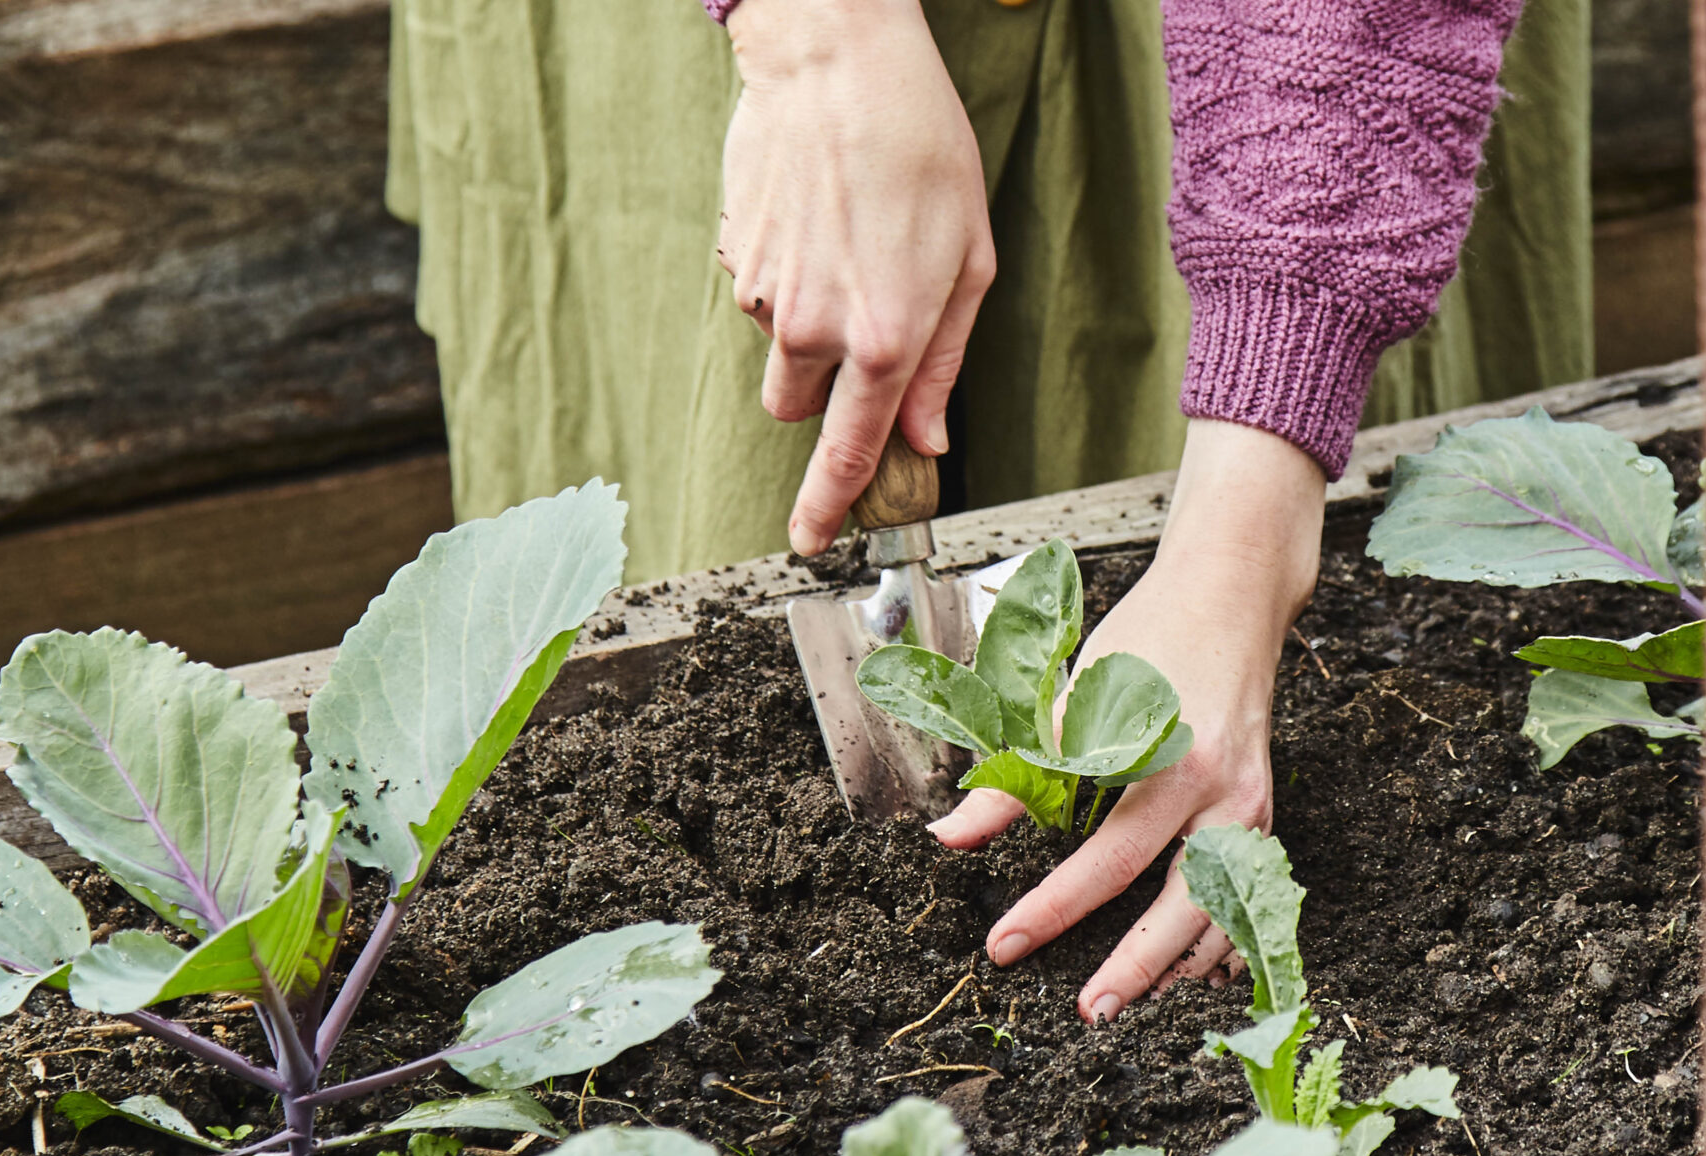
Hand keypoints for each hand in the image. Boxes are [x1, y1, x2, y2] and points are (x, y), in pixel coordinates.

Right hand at [718, 0, 993, 554]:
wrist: (835, 62)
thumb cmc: (922, 148)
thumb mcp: (970, 259)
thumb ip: (946, 362)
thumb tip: (927, 438)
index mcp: (887, 339)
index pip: (850, 454)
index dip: (830, 509)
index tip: (814, 543)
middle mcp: (817, 329)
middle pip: (798, 412)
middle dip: (822, 391)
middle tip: (858, 324)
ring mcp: (766, 294)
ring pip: (779, 350)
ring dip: (806, 326)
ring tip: (846, 245)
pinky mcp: (736, 258)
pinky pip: (761, 295)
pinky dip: (786, 274)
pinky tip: (817, 218)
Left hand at [929, 421, 1326, 1021]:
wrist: (1230, 597)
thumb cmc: (1147, 640)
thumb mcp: (1070, 697)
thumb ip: (1017, 775)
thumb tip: (951, 836)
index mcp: (1170, 760)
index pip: (1105, 859)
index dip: (1051, 910)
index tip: (1004, 947)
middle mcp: (1222, 792)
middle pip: (1182, 906)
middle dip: (1133, 966)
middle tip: (1087, 1012)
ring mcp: (1253, 806)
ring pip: (1226, 912)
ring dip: (1180, 966)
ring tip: (1132, 1004)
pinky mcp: (1264, 811)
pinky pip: (1251, 895)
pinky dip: (1221, 941)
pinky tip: (1186, 973)